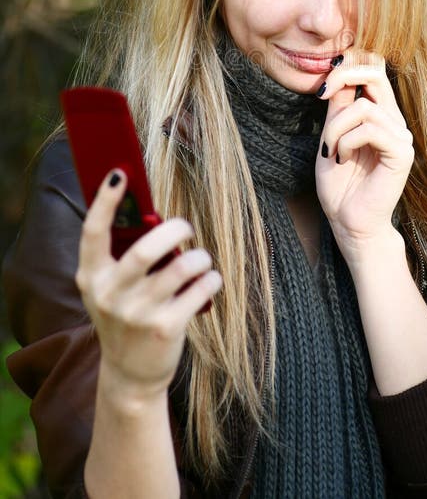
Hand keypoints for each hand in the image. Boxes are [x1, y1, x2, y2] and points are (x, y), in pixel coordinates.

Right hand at [76, 169, 221, 399]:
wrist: (129, 375)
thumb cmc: (127, 315)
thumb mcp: (113, 288)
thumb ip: (124, 256)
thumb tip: (153, 215)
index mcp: (92, 277)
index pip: (93, 232)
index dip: (105, 201)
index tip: (119, 173)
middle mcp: (110, 295)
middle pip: (145, 249)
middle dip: (174, 229)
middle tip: (185, 227)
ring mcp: (138, 314)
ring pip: (181, 267)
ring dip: (199, 257)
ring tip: (200, 261)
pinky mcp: (165, 329)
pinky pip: (200, 288)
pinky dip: (210, 279)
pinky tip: (208, 281)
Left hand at [315, 51, 413, 265]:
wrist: (349, 224)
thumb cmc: (339, 186)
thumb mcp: (330, 138)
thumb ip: (336, 109)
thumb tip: (334, 76)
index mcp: (379, 114)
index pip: (373, 69)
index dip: (347, 65)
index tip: (321, 87)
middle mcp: (393, 120)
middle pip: (376, 72)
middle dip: (344, 75)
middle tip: (321, 94)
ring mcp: (401, 136)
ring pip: (364, 106)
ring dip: (336, 127)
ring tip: (331, 151)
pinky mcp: (402, 153)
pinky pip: (371, 129)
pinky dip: (347, 141)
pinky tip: (342, 159)